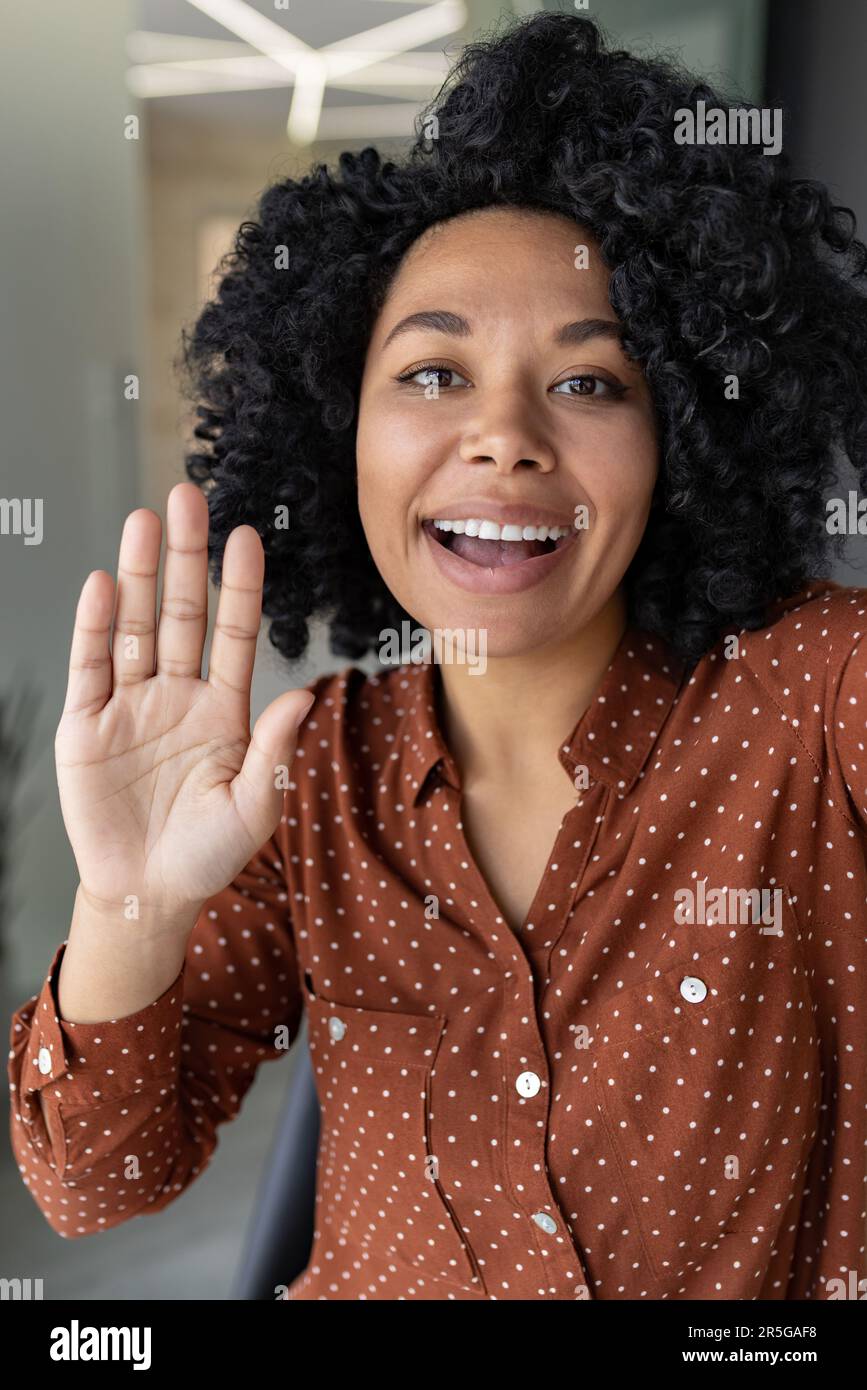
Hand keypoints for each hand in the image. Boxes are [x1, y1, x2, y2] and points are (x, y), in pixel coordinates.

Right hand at [55, 482, 312, 923]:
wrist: (147, 893)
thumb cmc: (208, 854)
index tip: (248, 537)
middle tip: (189, 496)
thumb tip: (303, 694)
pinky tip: (105, 585)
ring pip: (135, 627)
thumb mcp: (254, 807)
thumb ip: (273, 750)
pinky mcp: (86, 726)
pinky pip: (91, 667)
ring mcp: (129, 706)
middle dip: (184, 558)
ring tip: (145, 521)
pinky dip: (96, 627)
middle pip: (180, 613)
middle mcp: (176, 695)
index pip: (234, 635)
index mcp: (223, 710)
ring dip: (139, 575)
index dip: (239, 588)